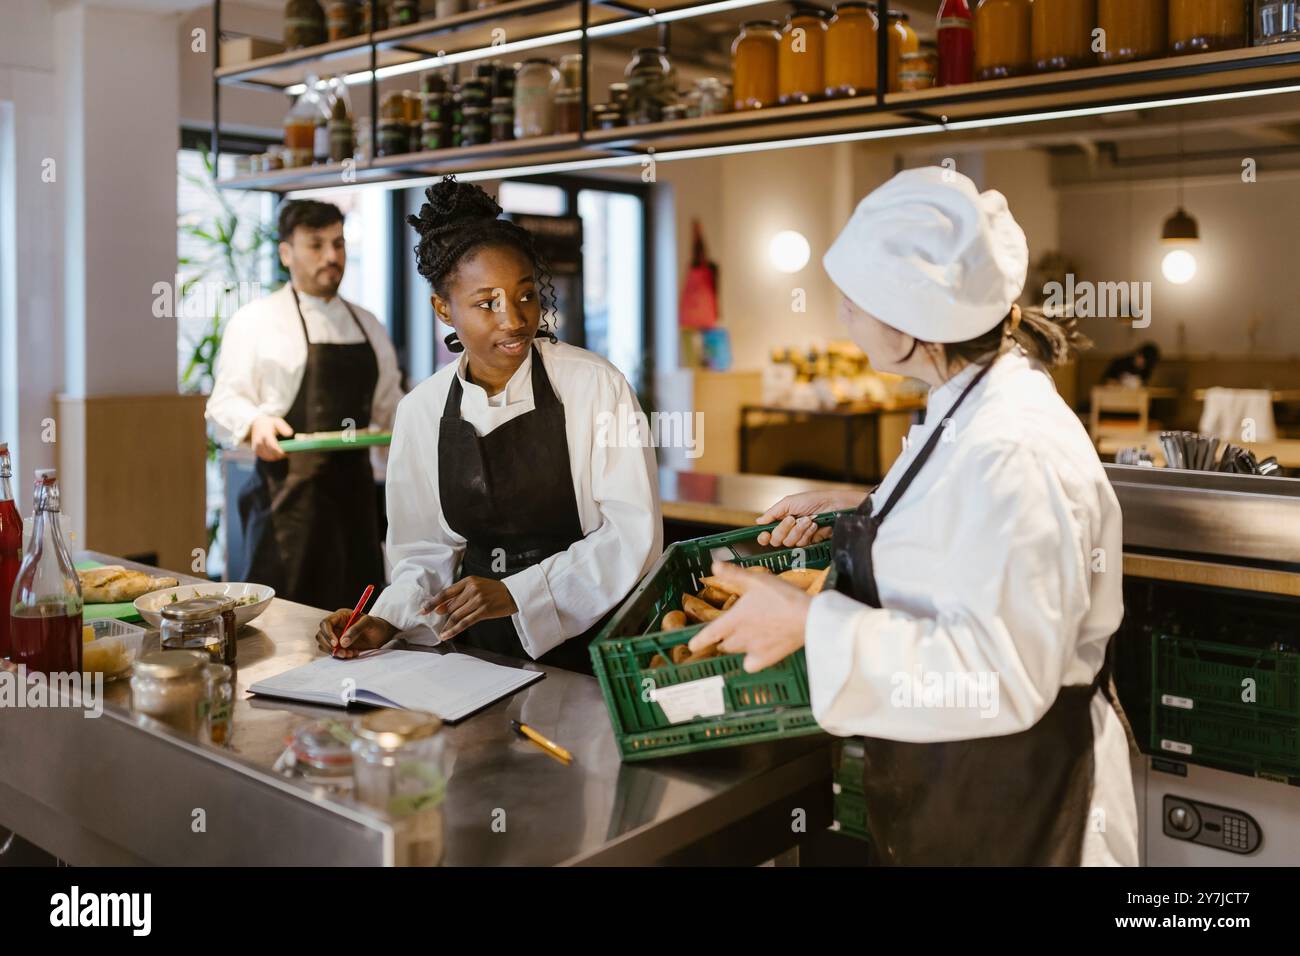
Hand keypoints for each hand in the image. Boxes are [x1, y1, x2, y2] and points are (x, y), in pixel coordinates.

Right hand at [250, 415, 293, 461]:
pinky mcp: (256, 451)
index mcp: (265, 434)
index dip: (280, 451)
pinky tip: (278, 454)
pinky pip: (265, 458)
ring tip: (283, 453)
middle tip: (288, 453)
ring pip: (268, 457)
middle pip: (271, 453)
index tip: (287, 453)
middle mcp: (259, 442)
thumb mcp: (277, 422)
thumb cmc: (269, 423)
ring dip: (277, 457)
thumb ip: (283, 427)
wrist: (255, 424)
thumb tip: (290, 434)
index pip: (273, 446)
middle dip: (280, 455)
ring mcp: (256, 447)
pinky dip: (272, 458)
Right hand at [316, 611, 397, 658]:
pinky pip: (334, 652)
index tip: (335, 643)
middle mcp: (335, 626)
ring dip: (336, 652)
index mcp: (340, 616)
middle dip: (330, 646)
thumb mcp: (369, 623)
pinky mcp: (339, 646)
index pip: (325, 623)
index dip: (327, 633)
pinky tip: (354, 653)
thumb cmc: (376, 625)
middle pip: (321, 636)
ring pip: (325, 646)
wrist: (383, 635)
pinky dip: (341, 655)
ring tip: (351, 653)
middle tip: (344, 652)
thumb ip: (356, 630)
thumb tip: (342, 642)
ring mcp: (336, 637)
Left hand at [421, 577, 517, 640]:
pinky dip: (454, 630)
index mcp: (468, 581)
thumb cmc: (492, 591)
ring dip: (447, 625)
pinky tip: (447, 635)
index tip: (423, 610)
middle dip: (443, 615)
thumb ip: (458, 596)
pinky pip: (465, 622)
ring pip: (456, 615)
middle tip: (438, 622)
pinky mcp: (483, 611)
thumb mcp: (476, 587)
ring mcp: (478, 600)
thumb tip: (439, 608)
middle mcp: (472, 589)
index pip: (446, 593)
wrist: (513, 594)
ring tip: (441, 633)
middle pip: (451, 606)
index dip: (433, 602)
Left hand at [688, 561, 811, 672]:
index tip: (691, 645)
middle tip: (732, 628)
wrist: (808, 617)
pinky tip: (757, 652)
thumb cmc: (782, 596)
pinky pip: (750, 664)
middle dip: (724, 637)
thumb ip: (733, 574)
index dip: (697, 640)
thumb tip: (714, 565)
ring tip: (745, 636)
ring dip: (736, 645)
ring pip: (736, 651)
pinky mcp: (767, 658)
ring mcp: (753, 650)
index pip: (709, 634)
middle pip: (723, 643)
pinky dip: (750, 660)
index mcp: (734, 619)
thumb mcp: (756, 579)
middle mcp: (740, 638)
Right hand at [756, 489, 865, 546]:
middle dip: (784, 529)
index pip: (767, 534)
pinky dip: (808, 533)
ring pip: (790, 543)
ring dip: (799, 530)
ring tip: (808, 519)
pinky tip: (814, 525)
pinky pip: (803, 544)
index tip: (765, 535)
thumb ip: (773, 512)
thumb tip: (759, 521)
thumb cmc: (813, 500)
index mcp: (781, 520)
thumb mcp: (789, 502)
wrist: (833, 505)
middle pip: (776, 540)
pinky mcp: (810, 542)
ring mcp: (799, 537)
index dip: (764, 537)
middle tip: (792, 519)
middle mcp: (788, 530)